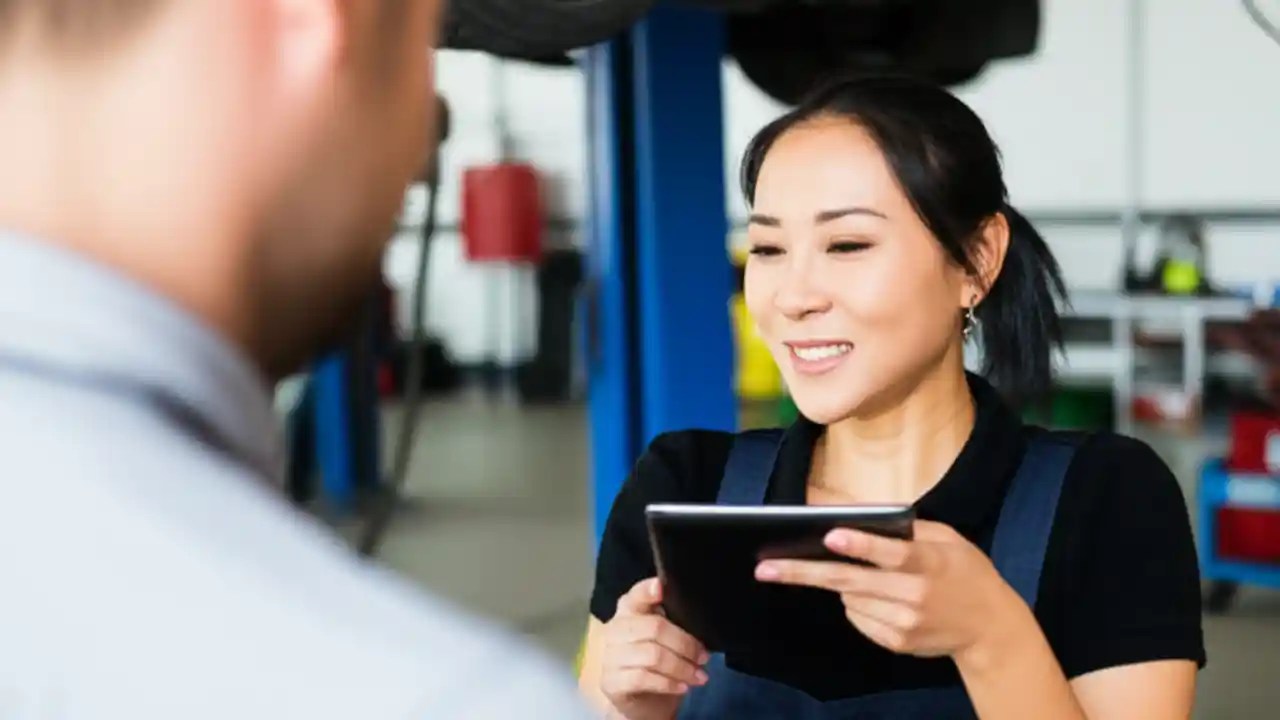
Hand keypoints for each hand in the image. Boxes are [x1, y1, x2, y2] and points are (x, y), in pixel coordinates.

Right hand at [598, 577, 709, 719]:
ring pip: (652, 655)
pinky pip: (644, 679)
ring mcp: (610, 655)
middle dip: (685, 643)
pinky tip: (683, 687)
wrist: (640, 700)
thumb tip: (701, 623)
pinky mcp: (611, 681)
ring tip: (699, 675)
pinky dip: (669, 683)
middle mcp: (616, 629)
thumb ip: (676, 624)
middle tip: (703, 657)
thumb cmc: (657, 663)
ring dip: (682, 667)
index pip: (636, 595)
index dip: (647, 590)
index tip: (660, 587)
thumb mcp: (667, 638)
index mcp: (629, 610)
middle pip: (654, 627)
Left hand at [754, 521, 1025, 661]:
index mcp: (930, 563)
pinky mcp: (896, 642)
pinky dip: (855, 602)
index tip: (830, 536)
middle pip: (852, 582)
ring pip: (849, 598)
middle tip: (765, 568)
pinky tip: (875, 595)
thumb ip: (904, 527)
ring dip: (841, 582)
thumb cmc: (964, 570)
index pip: (891, 555)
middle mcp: (915, 596)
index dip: (861, 546)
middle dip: (804, 573)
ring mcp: (904, 623)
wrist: (990, 626)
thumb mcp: (946, 538)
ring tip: (860, 573)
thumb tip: (850, 512)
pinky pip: (856, 617)